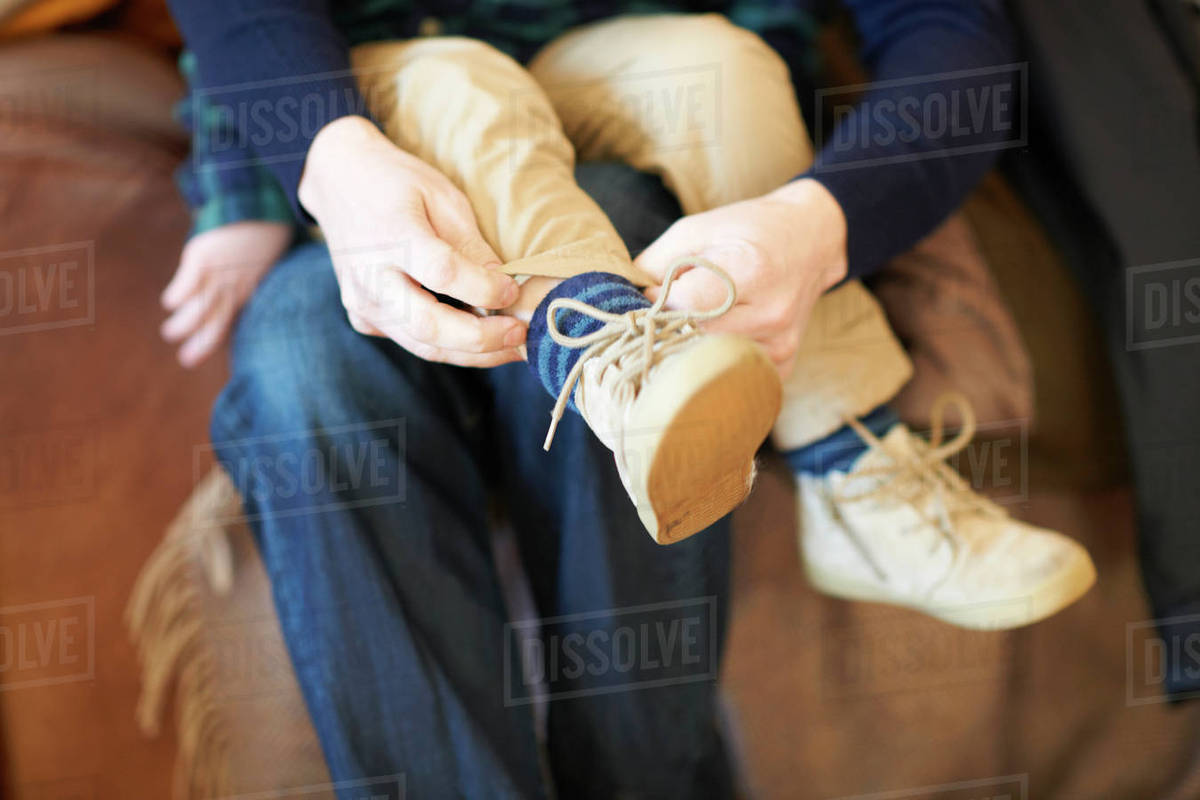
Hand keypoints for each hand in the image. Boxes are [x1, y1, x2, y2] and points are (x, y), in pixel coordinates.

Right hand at [161, 220, 292, 367]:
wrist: (260, 207)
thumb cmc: (262, 240)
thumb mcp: (263, 268)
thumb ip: (249, 287)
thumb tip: (236, 306)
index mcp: (250, 291)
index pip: (233, 324)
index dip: (217, 343)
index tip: (202, 358)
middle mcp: (235, 287)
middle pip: (217, 322)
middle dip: (201, 344)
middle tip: (186, 360)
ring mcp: (218, 273)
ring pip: (200, 307)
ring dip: (183, 323)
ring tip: (170, 333)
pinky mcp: (202, 256)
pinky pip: (187, 282)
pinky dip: (177, 295)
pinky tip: (170, 303)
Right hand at [298, 116, 524, 366]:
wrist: (339, 181)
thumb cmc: (397, 183)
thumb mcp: (441, 196)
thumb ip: (469, 244)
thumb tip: (504, 285)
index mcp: (391, 234)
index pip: (442, 273)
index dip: (483, 289)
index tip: (514, 291)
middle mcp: (371, 276)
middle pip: (428, 324)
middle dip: (481, 338)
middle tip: (521, 335)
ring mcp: (362, 301)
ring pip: (422, 344)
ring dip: (472, 353)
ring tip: (511, 347)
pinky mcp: (363, 317)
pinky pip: (411, 341)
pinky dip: (449, 346)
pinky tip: (479, 342)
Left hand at [634, 178, 847, 375]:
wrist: (811, 238)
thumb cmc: (748, 229)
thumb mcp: (696, 228)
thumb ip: (655, 263)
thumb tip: (622, 300)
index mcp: (752, 270)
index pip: (685, 304)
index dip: (658, 303)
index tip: (650, 298)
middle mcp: (771, 313)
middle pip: (694, 339)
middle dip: (668, 330)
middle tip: (660, 318)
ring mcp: (780, 344)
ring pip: (710, 363)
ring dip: (688, 349)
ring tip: (688, 327)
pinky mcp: (784, 364)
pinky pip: (733, 375)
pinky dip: (715, 361)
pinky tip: (715, 339)